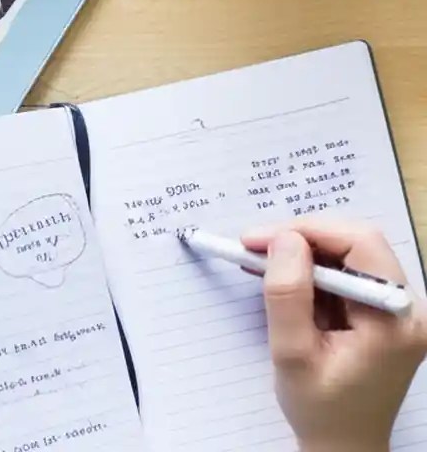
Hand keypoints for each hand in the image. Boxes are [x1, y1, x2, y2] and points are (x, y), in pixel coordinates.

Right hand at [243, 219, 426, 451]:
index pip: (361, 244)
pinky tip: (282, 278)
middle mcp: (409, 308)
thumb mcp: (292, 354)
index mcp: (396, 319)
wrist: (344, 445)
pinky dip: (313, 271)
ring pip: (351, 255)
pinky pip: (349, 274)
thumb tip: (283, 240)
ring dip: (303, 253)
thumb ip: (288, 296)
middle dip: (301, 238)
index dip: (306, 230)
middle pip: (358, 244)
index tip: (256, 239)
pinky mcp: (385, 313)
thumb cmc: (320, 409)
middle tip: (252, 248)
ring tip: (259, 262)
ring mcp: (400, 309)